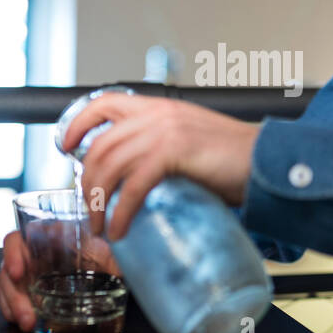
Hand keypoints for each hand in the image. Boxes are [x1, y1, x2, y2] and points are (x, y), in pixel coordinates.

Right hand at [0, 228, 120, 332]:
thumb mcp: (110, 252)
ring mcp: (26, 272)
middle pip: (8, 268)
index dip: (13, 254)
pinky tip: (23, 323)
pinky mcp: (26, 289)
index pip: (18, 239)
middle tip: (27, 315)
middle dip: (14, 294)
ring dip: (14, 306)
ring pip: (6, 286)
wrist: (107, 267)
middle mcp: (31, 252)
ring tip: (28, 324)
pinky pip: (10, 299)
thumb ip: (112, 254)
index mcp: (46, 236)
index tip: (19, 272)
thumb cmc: (105, 252)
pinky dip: (13, 312)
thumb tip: (121, 264)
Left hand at [59, 93, 261, 240]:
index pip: (105, 103)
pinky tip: (119, 230)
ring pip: (109, 165)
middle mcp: (157, 114)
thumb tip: (139, 188)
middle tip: (90, 213)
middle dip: (87, 184)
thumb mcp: (191, 145)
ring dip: (98, 202)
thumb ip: (164, 155)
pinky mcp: (174, 152)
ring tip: (101, 229)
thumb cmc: (236, 161)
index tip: (64, 147)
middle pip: (100, 145)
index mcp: (159, 108)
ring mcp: (164, 130)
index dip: (78, 123)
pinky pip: (133, 185)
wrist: (268, 160)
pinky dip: (121, 212)